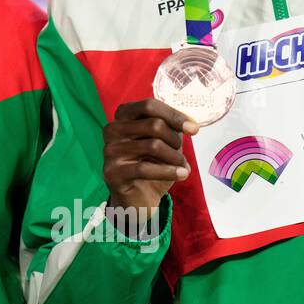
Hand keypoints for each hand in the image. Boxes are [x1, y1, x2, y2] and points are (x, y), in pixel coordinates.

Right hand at [103, 99, 198, 215]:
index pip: (149, 106)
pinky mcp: (112, 172)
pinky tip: (182, 174)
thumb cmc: (151, 164)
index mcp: (123, 116)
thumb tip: (190, 125)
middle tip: (181, 155)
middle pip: (154, 125)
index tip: (194, 129)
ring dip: (175, 158)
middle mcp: (112, 129)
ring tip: (182, 167)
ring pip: (153, 146)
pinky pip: (145, 168)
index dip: (174, 115)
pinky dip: (169, 172)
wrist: (137, 197)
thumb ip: (171, 129)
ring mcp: (110, 150)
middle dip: (174, 140)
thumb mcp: (164, 142)